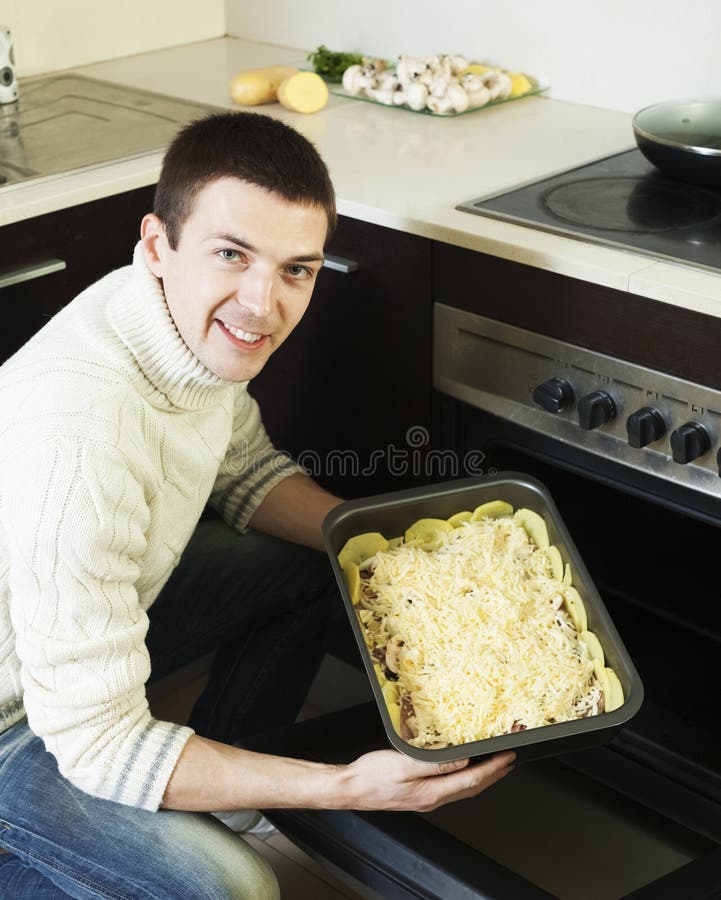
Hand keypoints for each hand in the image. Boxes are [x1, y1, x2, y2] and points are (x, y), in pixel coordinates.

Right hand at [338, 748, 514, 812]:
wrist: (351, 788)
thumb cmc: (372, 776)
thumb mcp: (403, 764)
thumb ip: (435, 763)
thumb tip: (462, 761)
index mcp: (431, 792)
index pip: (471, 781)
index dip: (492, 769)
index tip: (507, 758)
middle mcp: (432, 798)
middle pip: (471, 789)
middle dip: (494, 775)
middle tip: (509, 762)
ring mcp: (426, 798)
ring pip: (462, 789)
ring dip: (482, 777)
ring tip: (494, 766)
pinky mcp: (419, 793)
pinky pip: (451, 787)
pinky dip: (465, 777)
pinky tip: (464, 770)